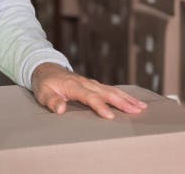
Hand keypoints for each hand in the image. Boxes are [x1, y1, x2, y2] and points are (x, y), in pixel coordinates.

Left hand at [30, 63, 146, 119]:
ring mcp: (90, 83)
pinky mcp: (93, 85)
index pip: (89, 97)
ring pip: (111, 90)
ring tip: (142, 107)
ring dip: (127, 98)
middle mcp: (85, 82)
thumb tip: (60, 109)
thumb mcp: (42, 92)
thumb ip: (51, 101)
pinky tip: (132, 101)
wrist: (45, 68)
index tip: (111, 117)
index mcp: (73, 85)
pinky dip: (122, 95)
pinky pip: (110, 90)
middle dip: (122, 102)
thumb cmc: (44, 83)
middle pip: (107, 92)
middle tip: (137, 111)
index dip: (100, 107)